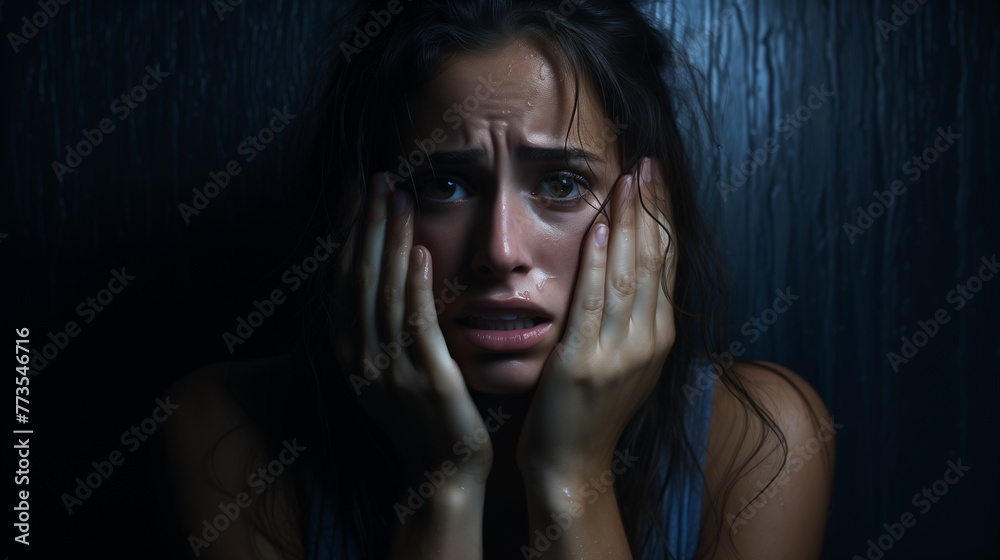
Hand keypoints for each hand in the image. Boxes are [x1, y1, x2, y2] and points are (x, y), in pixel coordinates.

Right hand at [344, 172, 492, 483]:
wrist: (443, 474)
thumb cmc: (423, 418)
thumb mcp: (388, 370)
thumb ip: (380, 326)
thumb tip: (383, 275)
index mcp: (350, 353)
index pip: (341, 279)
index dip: (348, 234)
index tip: (357, 193)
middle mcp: (361, 358)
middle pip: (357, 277)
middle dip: (367, 224)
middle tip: (378, 179)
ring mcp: (390, 370)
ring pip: (382, 293)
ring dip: (389, 241)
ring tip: (397, 198)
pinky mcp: (427, 380)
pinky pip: (415, 325)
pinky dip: (414, 285)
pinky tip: (420, 250)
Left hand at [517, 157, 675, 482]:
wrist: (572, 465)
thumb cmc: (590, 411)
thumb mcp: (624, 361)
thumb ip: (631, 317)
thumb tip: (631, 268)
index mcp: (659, 337)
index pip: (667, 263)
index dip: (664, 217)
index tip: (657, 177)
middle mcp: (648, 341)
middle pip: (655, 261)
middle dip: (652, 208)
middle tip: (649, 162)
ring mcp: (620, 353)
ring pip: (630, 275)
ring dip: (629, 223)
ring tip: (629, 180)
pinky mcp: (584, 363)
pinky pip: (595, 304)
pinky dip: (599, 265)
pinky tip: (600, 230)